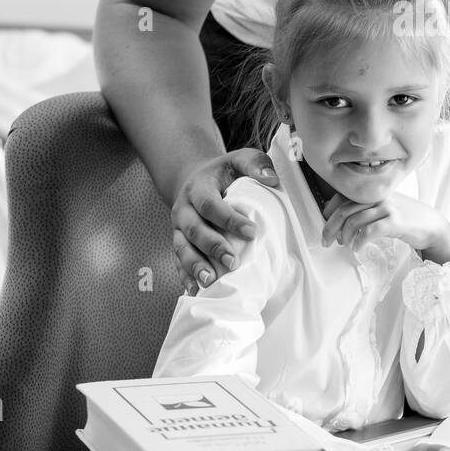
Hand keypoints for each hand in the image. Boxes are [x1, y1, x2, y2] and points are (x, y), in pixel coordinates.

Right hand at [171, 150, 281, 293]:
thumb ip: (255, 163)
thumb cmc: (224, 172)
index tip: (251, 231)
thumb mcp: (238, 159)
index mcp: (197, 188)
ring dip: (195, 266)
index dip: (228, 219)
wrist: (195, 179)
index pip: (209, 205)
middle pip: (193, 231)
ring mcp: (178, 229)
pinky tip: (195, 291)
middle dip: (212, 247)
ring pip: (182, 249)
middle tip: (232, 261)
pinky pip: (178, 262)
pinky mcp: (178, 243)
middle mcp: (183, 210)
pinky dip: (185, 277)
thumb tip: (272, 179)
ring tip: (211, 282)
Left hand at [321, 192, 449, 262]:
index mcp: (374, 192)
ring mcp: (388, 208)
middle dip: (330, 227)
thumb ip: (368, 208)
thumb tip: (344, 219)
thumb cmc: (407, 218)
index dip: (330, 210)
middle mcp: (379, 197)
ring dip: (344, 236)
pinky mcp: (395, 222)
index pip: (343, 196)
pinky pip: (369, 231)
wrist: (432, 224)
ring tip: (344, 246)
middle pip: (344, 209)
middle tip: (326, 242)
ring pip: (354, 220)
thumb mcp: (386, 208)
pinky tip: (357, 248)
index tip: (326, 224)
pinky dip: (359, 241)